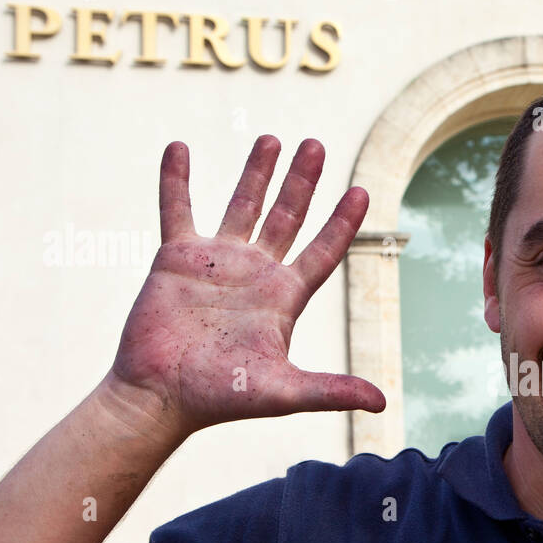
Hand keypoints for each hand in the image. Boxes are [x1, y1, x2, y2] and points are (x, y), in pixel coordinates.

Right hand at [104, 135, 384, 441]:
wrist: (160, 396)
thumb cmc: (220, 397)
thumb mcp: (282, 391)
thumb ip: (330, 391)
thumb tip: (382, 403)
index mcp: (284, 298)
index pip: (323, 251)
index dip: (342, 223)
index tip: (360, 191)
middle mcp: (255, 274)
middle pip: (287, 217)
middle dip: (302, 182)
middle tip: (316, 145)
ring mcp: (217, 262)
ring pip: (242, 205)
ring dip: (256, 172)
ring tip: (272, 139)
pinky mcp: (176, 258)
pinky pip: (177, 209)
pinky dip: (176, 179)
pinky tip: (179, 147)